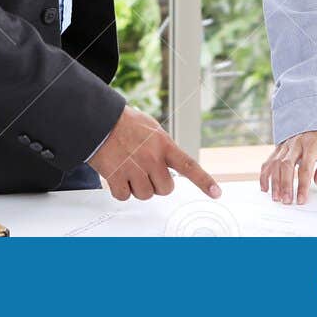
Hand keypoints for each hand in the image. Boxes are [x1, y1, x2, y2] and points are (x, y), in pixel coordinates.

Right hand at [88, 106, 221, 200]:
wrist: (99, 119)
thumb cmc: (126, 124)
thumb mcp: (152, 130)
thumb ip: (164, 148)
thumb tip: (174, 166)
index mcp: (163, 145)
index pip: (188, 166)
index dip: (204, 181)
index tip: (217, 193)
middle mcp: (151, 158)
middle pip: (165, 190)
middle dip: (156, 184)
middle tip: (145, 170)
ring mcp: (134, 168)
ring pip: (145, 195)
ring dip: (137, 187)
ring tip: (129, 168)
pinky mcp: (116, 176)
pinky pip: (125, 196)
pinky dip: (121, 189)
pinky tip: (117, 173)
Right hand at [259, 130, 316, 204]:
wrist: (314, 110)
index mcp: (311, 144)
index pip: (305, 168)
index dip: (302, 185)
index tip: (301, 199)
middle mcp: (295, 144)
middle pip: (287, 167)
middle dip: (285, 185)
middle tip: (286, 201)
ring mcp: (285, 145)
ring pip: (275, 164)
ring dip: (274, 182)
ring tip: (276, 198)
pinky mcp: (279, 147)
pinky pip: (269, 161)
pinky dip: (265, 174)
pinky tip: (265, 187)